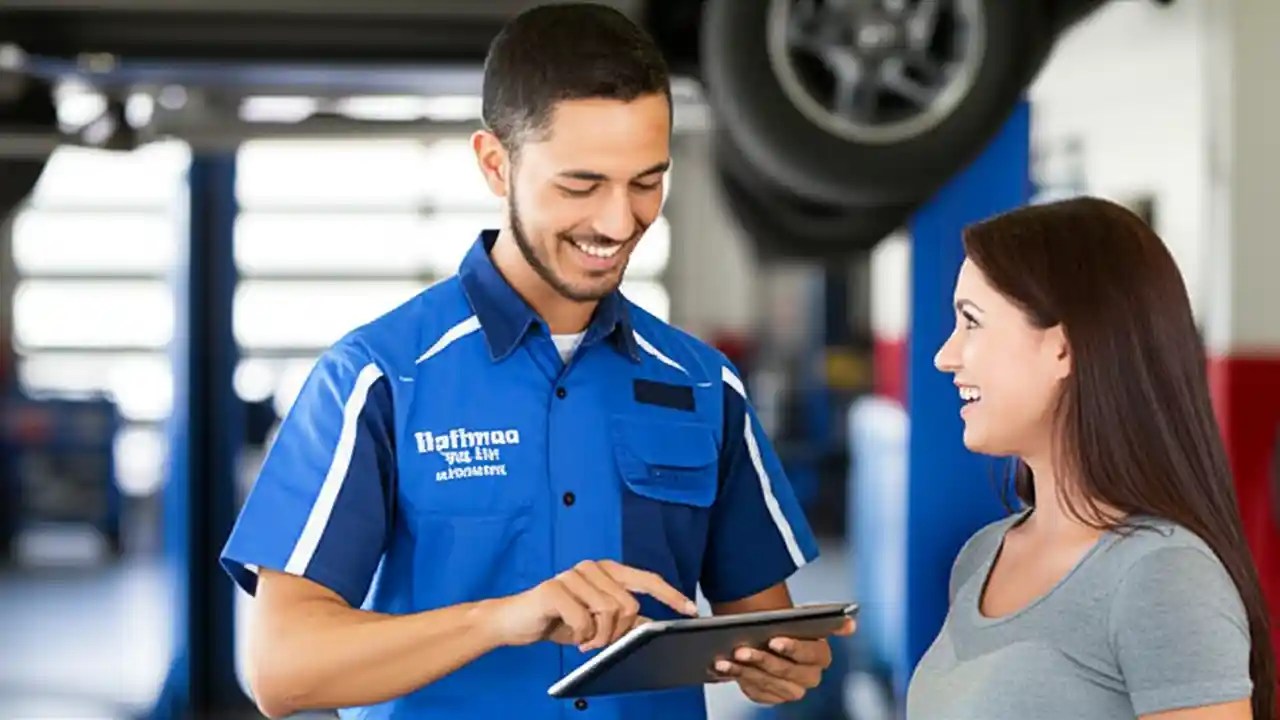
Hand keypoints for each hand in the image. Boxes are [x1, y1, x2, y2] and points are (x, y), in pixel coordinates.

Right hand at [488, 560, 697, 651]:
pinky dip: (581, 636)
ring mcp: (572, 575)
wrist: (516, 621)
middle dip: (617, 632)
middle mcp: (592, 567)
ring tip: (585, 640)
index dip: (670, 595)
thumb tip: (653, 623)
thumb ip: (624, 618)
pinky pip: (583, 620)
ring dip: (598, 637)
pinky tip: (572, 636)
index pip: (646, 579)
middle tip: (600, 642)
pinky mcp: (554, 589)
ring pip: (608, 612)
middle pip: (627, 604)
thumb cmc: (558, 618)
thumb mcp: (597, 621)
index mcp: (606, 571)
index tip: (690, 609)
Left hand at [712, 617, 855, 704]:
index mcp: (821, 654)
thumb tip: (851, 624)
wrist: (765, 636)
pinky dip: (736, 677)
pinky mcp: (773, 696)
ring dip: (745, 670)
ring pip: (768, 682)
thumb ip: (825, 616)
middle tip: (741, 649)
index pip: (813, 653)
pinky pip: (755, 690)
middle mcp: (811, 676)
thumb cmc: (784, 624)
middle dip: (763, 660)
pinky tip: (721, 666)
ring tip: (725, 657)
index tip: (774, 639)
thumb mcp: (801, 616)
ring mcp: (791, 690)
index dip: (794, 647)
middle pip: (787, 671)